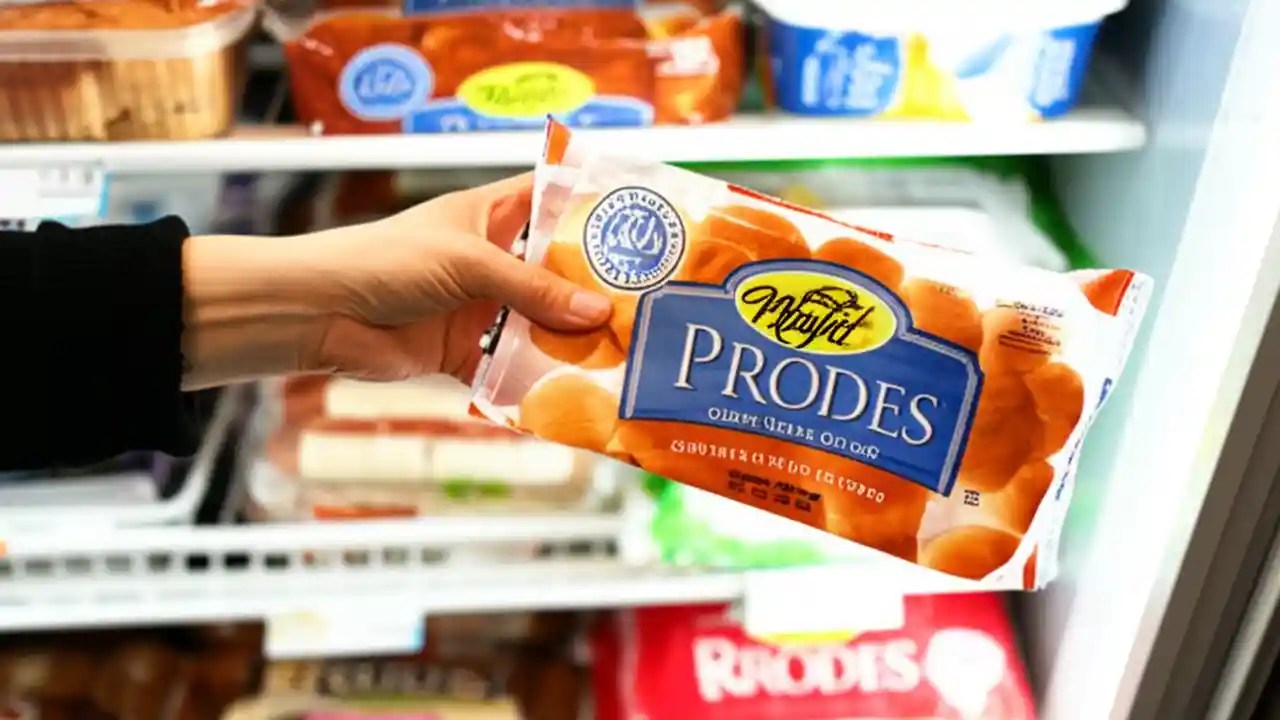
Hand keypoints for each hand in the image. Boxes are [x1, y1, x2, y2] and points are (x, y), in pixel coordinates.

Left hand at [181, 173, 610, 388]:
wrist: (320, 313)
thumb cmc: (386, 262)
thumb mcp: (468, 262)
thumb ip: (532, 288)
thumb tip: (597, 313)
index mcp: (488, 216)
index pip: (547, 199)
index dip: (587, 208)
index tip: (638, 223)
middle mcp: (489, 260)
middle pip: (554, 271)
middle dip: (593, 288)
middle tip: (645, 301)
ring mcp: (479, 308)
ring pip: (538, 324)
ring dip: (571, 340)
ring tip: (622, 351)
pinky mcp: (464, 354)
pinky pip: (510, 369)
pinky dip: (536, 382)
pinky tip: (574, 392)